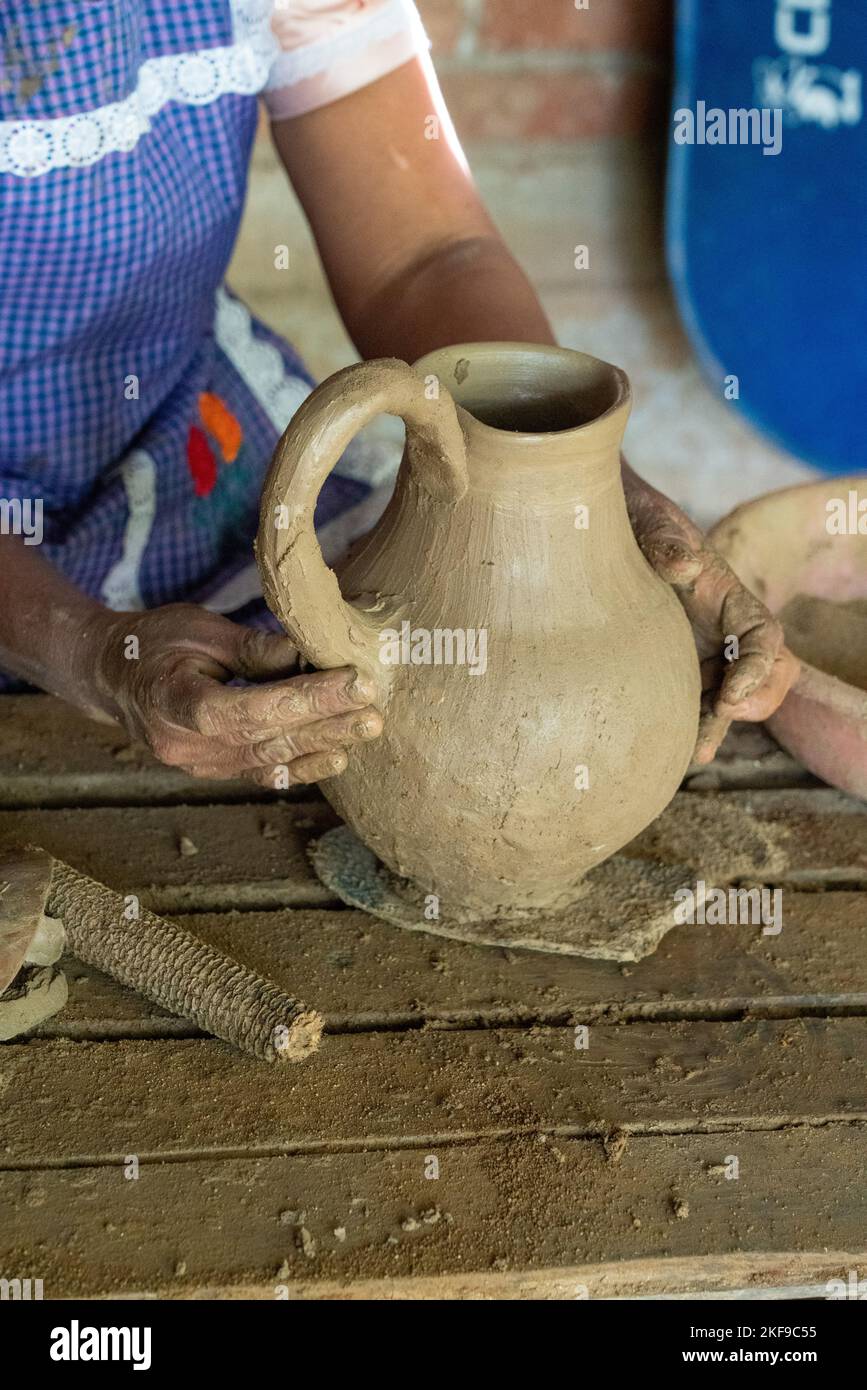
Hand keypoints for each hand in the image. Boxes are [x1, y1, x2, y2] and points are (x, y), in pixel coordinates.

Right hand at [88, 604, 382, 785]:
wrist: (113, 677)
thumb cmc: (154, 642)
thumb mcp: (198, 629)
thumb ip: (252, 648)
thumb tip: (308, 654)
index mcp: (174, 702)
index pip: (252, 707)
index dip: (308, 698)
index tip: (355, 681)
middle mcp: (185, 745)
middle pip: (268, 737)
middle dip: (328, 722)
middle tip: (376, 709)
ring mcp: (198, 765)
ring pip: (271, 759)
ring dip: (324, 744)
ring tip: (368, 728)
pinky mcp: (213, 771)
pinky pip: (263, 772)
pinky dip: (302, 765)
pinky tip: (338, 756)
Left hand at [622, 461, 798, 763]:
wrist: (614, 535)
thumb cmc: (640, 526)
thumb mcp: (651, 524)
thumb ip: (666, 541)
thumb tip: (683, 566)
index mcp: (729, 597)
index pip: (763, 636)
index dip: (757, 669)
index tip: (731, 696)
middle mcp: (725, 630)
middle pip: (766, 673)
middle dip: (753, 701)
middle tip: (722, 715)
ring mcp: (704, 652)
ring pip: (729, 696)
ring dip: (718, 724)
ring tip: (696, 751)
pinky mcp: (678, 668)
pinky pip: (694, 702)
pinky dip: (689, 724)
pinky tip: (668, 747)